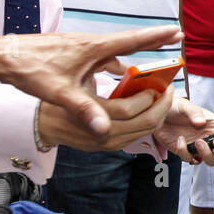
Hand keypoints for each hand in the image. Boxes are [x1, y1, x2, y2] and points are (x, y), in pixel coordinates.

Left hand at [0, 27, 181, 135]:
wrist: (2, 57)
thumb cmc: (29, 70)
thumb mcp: (59, 93)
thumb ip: (84, 110)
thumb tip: (103, 130)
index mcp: (93, 48)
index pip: (132, 41)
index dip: (156, 37)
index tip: (176, 32)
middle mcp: (90, 43)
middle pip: (128, 41)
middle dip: (152, 41)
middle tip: (174, 37)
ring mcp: (81, 46)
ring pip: (114, 49)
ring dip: (133, 52)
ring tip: (149, 59)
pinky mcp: (72, 51)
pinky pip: (101, 55)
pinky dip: (113, 62)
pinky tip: (113, 72)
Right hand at [38, 86, 172, 151]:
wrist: (44, 124)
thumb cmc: (59, 99)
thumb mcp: (77, 84)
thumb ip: (102, 76)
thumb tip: (128, 67)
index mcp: (94, 116)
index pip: (131, 109)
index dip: (149, 96)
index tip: (157, 84)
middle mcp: (105, 134)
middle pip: (147, 123)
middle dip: (163, 105)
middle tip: (169, 90)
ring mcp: (110, 143)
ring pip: (147, 131)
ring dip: (160, 114)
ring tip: (163, 98)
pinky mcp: (112, 146)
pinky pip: (139, 135)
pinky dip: (150, 122)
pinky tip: (152, 108)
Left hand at [154, 96, 213, 164]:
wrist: (157, 116)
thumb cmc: (175, 108)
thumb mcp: (185, 106)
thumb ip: (194, 113)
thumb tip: (201, 124)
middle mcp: (211, 138)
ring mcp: (200, 148)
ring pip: (212, 160)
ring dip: (207, 154)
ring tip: (197, 142)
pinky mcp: (187, 153)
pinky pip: (191, 160)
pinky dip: (185, 153)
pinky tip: (179, 141)